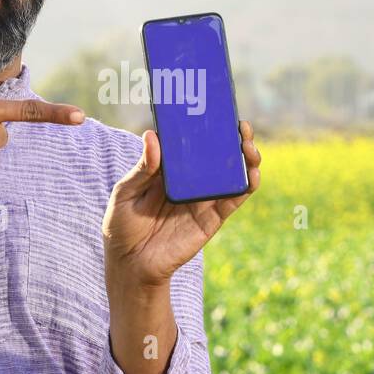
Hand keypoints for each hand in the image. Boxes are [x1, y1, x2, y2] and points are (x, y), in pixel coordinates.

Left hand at [102, 120, 260, 290]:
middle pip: (217, 154)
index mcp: (169, 170)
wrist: (130, 265)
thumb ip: (142, 168)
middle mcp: (190, 180)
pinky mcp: (212, 218)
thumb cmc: (122, 226)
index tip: (215, 109)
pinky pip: (234, 199)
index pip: (191, 142)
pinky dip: (247, 185)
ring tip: (247, 144)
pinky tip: (252, 172)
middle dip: (233, 138)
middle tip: (240, 125)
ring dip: (246, 157)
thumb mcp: (125, 192)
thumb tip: (151, 136)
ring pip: (232, 174)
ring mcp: (203, 199)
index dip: (205, 126)